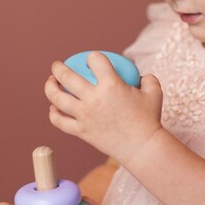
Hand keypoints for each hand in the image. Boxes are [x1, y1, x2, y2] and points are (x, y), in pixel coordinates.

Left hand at [45, 52, 162, 165]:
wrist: (142, 147)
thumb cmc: (149, 119)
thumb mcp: (154, 93)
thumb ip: (147, 78)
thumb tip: (139, 75)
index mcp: (111, 85)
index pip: (95, 60)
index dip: (92, 56)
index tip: (92, 59)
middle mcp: (94, 98)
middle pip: (67, 76)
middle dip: (58, 67)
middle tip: (57, 66)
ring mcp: (84, 115)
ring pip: (57, 98)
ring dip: (50, 87)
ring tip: (51, 83)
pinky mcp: (81, 131)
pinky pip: (60, 121)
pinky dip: (53, 113)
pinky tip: (53, 108)